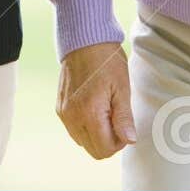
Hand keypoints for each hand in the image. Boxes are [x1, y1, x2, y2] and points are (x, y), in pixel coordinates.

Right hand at [56, 42, 135, 159]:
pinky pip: (74, 129)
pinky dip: (85, 126)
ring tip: (105, 111)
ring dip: (96, 134)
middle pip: (93, 150)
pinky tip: (94, 107)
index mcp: (90, 113)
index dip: (119, 143)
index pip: (105, 149)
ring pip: (82, 142)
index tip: (124, 125)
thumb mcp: (122, 88)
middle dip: (108, 141)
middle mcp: (72, 117)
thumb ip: (124, 118)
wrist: (83, 40)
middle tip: (116, 118)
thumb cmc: (106, 61)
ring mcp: (64, 113)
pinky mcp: (60, 107)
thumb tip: (129, 140)